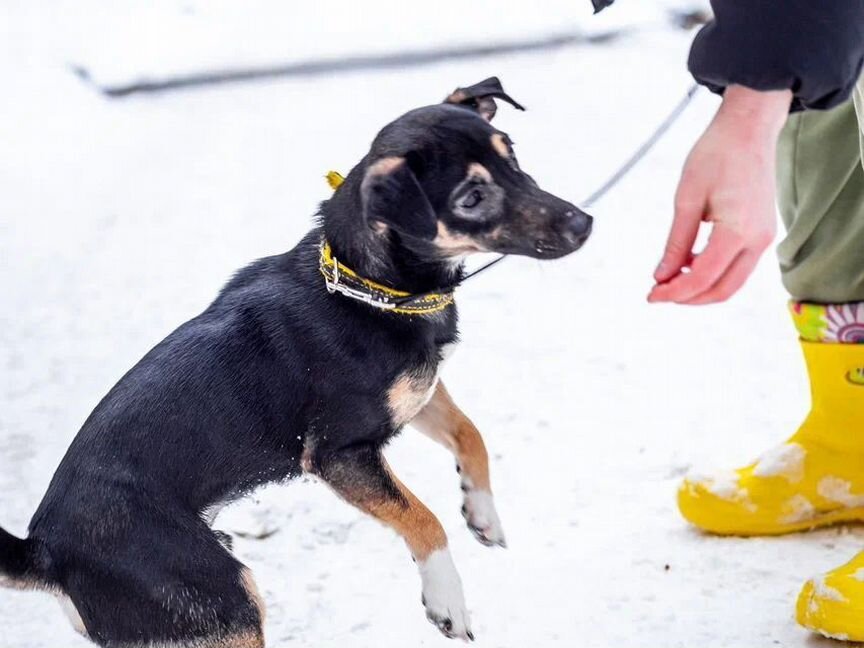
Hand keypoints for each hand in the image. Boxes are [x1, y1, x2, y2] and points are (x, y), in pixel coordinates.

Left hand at [648, 85, 791, 304]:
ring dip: (702, 288)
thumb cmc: (718, 154)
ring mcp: (764, 238)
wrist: (749, 129)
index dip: (674, 292)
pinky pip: (738, 266)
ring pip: (732, 282)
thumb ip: (676, 242)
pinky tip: (689, 264)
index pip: (703, 277)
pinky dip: (714, 273)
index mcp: (739, 231)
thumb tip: (662, 275)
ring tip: (670, 280)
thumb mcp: (687, 198)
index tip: (651, 295)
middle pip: (722, 290)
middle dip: (688, 298)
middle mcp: (758, 240)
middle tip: (659, 293)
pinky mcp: (762, 232)